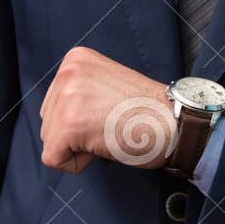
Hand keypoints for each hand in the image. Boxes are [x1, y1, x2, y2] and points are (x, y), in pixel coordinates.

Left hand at [39, 46, 175, 173]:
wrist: (175, 123)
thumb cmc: (147, 111)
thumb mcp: (105, 85)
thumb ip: (79, 92)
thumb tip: (54, 118)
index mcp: (76, 59)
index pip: (55, 103)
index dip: (80, 120)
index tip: (110, 114)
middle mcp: (67, 72)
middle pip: (48, 121)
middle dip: (75, 134)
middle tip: (111, 125)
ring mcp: (68, 97)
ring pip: (49, 141)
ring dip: (78, 148)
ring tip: (109, 133)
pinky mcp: (69, 125)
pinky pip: (54, 159)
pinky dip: (77, 164)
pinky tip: (103, 147)